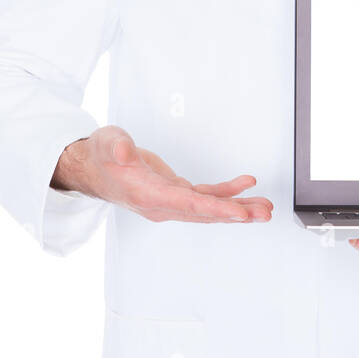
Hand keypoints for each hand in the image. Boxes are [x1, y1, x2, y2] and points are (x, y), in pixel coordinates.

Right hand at [51, 125, 272, 224]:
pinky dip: (227, 193)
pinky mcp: (175, 194)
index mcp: (147, 194)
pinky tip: (245, 186)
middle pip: (204, 213)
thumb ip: (116, 147)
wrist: (94, 167)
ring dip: (238, 208)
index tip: (239, 213)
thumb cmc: (102, 156)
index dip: (215, 209)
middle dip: (236, 214)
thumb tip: (124, 151)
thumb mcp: (106, 143)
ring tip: (264, 208)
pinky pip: (206, 197)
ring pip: (209, 209)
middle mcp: (162, 204)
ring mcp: (170, 202)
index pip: (187, 205)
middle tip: (264, 213)